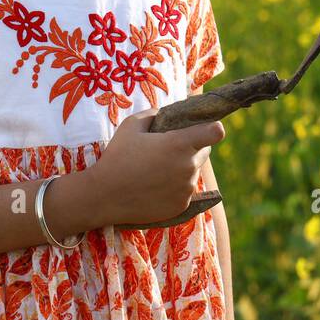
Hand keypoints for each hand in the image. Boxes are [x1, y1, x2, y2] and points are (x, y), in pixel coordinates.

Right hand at [87, 108, 225, 226]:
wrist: (103, 196)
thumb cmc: (117, 156)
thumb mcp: (132, 124)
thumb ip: (155, 114)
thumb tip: (168, 113)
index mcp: (180, 144)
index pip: (215, 131)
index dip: (211, 128)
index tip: (202, 129)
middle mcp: (188, 167)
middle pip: (205, 152)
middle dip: (193, 147)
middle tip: (170, 149)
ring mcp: (186, 189)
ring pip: (194, 172)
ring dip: (184, 168)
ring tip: (158, 170)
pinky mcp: (181, 205)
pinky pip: (186, 191)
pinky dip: (176, 187)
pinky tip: (156, 186)